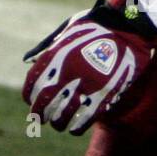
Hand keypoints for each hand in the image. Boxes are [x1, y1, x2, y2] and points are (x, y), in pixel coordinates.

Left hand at [22, 0, 156, 134]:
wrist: (128, 28)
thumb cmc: (97, 26)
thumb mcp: (69, 29)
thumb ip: (51, 46)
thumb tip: (31, 60)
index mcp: (56, 55)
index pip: (33, 82)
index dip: (29, 95)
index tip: (30, 100)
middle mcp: (67, 72)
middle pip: (44, 101)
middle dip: (39, 113)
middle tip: (39, 119)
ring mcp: (85, 86)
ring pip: (62, 114)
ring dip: (57, 122)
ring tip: (57, 124)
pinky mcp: (104, 95)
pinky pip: (85, 118)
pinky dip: (77, 127)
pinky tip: (74, 129)